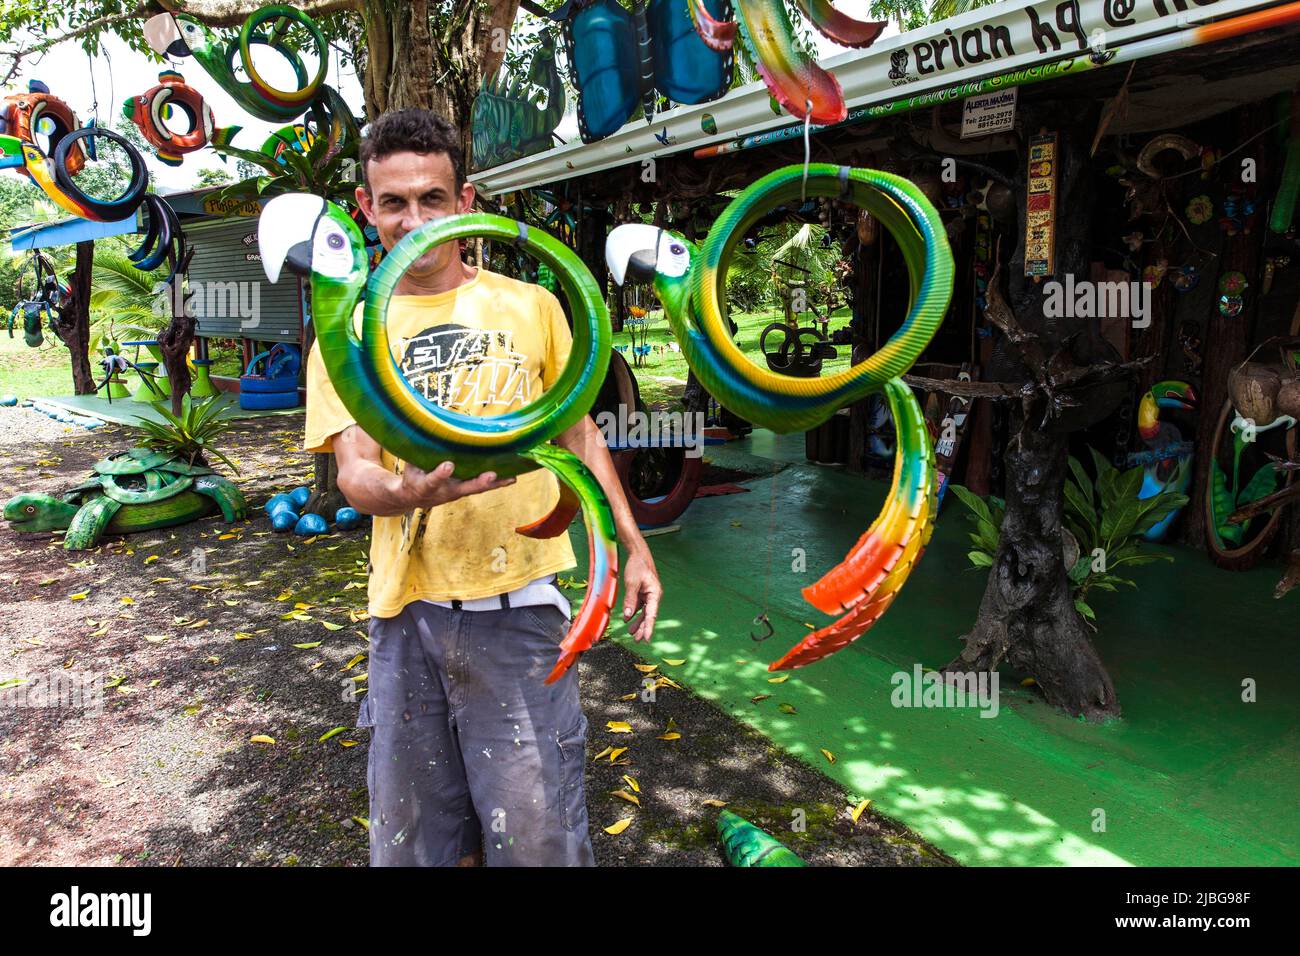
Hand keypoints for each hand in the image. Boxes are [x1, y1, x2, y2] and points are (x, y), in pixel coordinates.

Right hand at [399, 460, 514, 509]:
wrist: (411, 497)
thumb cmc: (412, 475)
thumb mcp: (409, 464)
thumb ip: (417, 449)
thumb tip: (423, 422)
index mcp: (426, 485)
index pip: (433, 480)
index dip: (440, 474)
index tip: (448, 465)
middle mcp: (444, 491)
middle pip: (464, 488)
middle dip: (478, 482)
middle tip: (491, 475)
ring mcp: (457, 492)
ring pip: (477, 488)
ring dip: (494, 483)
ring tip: (511, 478)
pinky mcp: (465, 490)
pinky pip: (482, 486)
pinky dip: (497, 482)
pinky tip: (512, 477)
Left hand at [621, 548, 661, 642]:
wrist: (638, 554)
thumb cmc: (638, 566)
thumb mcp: (632, 583)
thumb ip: (630, 600)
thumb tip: (628, 616)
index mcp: (655, 594)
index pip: (652, 614)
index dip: (649, 627)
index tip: (646, 638)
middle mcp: (654, 596)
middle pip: (649, 616)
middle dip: (643, 628)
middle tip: (637, 640)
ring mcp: (648, 595)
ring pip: (644, 612)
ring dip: (639, 623)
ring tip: (632, 634)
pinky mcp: (643, 593)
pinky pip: (640, 606)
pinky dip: (635, 614)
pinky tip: (629, 620)